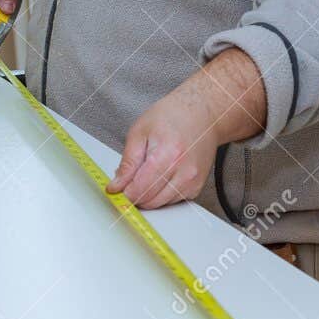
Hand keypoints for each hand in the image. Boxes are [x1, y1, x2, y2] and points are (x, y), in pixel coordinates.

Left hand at [106, 49, 265, 208]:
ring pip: (161, 204)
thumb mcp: (140, 132)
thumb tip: (117, 185)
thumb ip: (128, 162)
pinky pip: (173, 201)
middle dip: (135, 195)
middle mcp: (183, 170)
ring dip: (148, 196)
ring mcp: (192, 180)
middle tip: (128, 181)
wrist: (201, 114)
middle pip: (150, 200)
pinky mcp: (197, 186)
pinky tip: (161, 176)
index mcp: (167, 154)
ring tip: (146, 174)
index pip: (140, 189)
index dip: (124, 193)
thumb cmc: (172, 117)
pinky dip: (162, 194)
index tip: (116, 190)